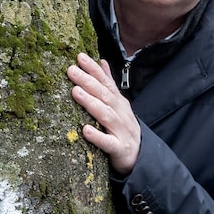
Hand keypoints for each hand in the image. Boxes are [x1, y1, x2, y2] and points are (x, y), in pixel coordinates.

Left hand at [67, 52, 140, 174]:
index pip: (106, 82)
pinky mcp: (119, 149)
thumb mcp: (118, 104)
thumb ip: (109, 83)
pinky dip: (97, 136)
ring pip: (105, 115)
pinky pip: (108, 143)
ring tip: (75, 92)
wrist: (142, 156)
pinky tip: (85, 131)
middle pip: (104, 95)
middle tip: (71, 70)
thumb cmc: (123, 128)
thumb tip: (101, 61)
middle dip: (87, 81)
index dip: (93, 69)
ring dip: (90, 103)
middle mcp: (120, 113)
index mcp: (118, 102)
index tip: (79, 57)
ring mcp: (121, 131)